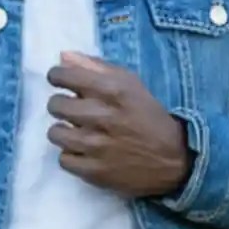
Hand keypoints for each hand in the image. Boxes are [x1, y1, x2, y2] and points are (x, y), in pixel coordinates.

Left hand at [46, 51, 192, 197]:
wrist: (173, 160)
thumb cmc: (149, 116)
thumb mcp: (131, 84)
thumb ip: (96, 67)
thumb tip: (62, 56)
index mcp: (114, 90)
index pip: (64, 76)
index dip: (57, 77)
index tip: (60, 81)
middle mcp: (102, 116)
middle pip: (55, 105)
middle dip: (61, 104)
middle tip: (73, 109)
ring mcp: (96, 146)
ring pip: (55, 133)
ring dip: (63, 131)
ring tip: (76, 132)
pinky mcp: (94, 172)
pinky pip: (63, 159)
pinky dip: (72, 155)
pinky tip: (84, 152)